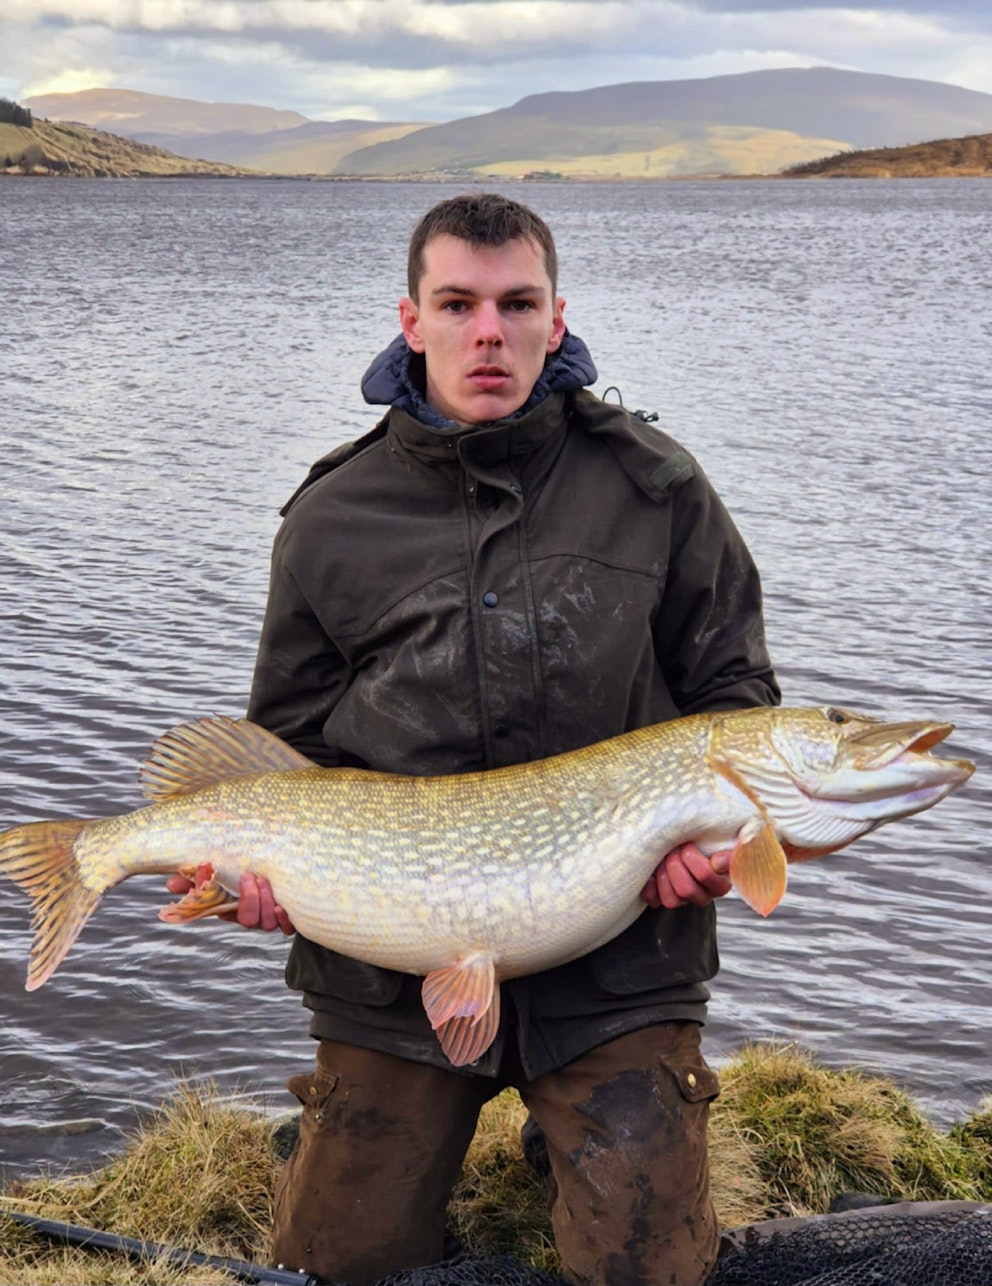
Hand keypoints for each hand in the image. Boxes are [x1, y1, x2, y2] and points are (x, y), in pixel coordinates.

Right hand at [164, 872, 294, 934]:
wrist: (277, 874)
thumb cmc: (242, 875)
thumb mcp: (221, 874)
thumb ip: (197, 879)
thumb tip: (171, 885)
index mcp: (230, 909)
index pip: (221, 910)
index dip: (215, 898)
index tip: (212, 871)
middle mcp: (249, 916)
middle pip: (249, 920)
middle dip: (250, 900)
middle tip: (251, 877)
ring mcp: (268, 919)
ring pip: (267, 924)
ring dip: (266, 904)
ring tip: (265, 882)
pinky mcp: (287, 919)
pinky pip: (287, 928)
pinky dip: (285, 920)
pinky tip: (283, 906)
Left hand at [641, 843, 732, 909]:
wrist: (681, 843)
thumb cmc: (701, 841)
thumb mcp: (717, 842)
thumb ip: (725, 852)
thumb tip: (718, 862)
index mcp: (720, 883)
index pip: (706, 876)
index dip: (693, 860)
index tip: (688, 845)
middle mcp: (703, 896)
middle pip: (686, 890)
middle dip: (674, 865)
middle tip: (674, 849)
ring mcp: (683, 902)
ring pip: (671, 901)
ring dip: (663, 875)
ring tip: (663, 858)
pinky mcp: (665, 901)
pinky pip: (654, 901)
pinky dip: (650, 886)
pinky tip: (653, 871)